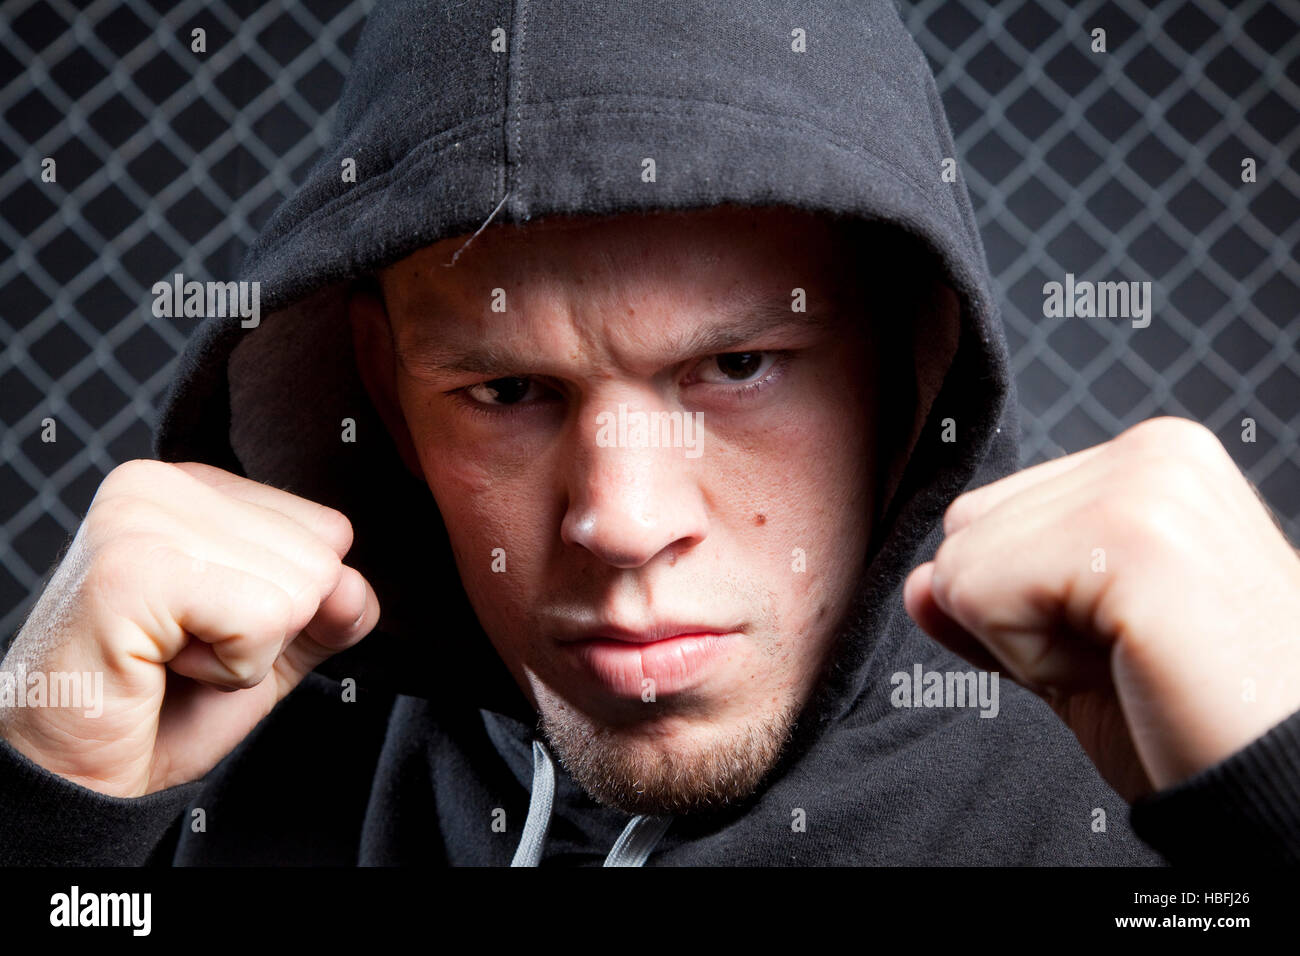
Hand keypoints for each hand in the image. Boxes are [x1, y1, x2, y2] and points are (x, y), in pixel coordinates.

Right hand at [0, 460, 379, 796]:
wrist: (81, 774)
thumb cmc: (167, 705)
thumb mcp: (277, 646)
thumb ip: (333, 609)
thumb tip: (355, 587)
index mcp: (197, 486)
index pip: (330, 531)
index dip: (290, 606)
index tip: (208, 625)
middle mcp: (161, 482)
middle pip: (321, 559)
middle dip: (269, 631)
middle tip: (184, 651)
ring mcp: (140, 517)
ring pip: (299, 590)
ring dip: (247, 652)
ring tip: (169, 658)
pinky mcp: (133, 567)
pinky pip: (262, 619)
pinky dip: (231, 669)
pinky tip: (163, 667)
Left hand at [903, 416, 1299, 801]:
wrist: (1293, 790)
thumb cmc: (1203, 721)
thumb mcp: (1072, 652)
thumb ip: (995, 602)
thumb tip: (918, 581)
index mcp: (1152, 463)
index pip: (986, 513)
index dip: (1022, 603)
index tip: (1118, 641)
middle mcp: (1153, 453)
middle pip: (964, 528)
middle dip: (1015, 615)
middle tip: (1124, 656)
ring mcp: (1145, 484)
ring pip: (961, 562)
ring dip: (1025, 642)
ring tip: (1131, 661)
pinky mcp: (1130, 535)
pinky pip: (976, 590)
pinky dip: (1027, 655)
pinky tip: (1123, 667)